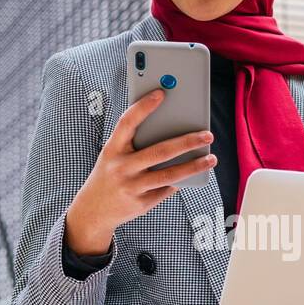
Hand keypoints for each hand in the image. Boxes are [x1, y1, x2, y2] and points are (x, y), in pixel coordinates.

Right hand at [65, 87, 216, 254]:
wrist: (93, 211)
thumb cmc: (110, 174)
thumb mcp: (113, 155)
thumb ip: (133, 142)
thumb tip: (171, 129)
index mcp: (112, 150)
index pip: (127, 123)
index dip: (143, 107)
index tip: (161, 93)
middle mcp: (121, 168)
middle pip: (160, 151)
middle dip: (187, 142)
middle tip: (207, 135)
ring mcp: (131, 187)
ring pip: (169, 175)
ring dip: (194, 166)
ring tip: (211, 158)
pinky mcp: (141, 204)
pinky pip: (167, 190)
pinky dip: (182, 181)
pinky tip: (194, 174)